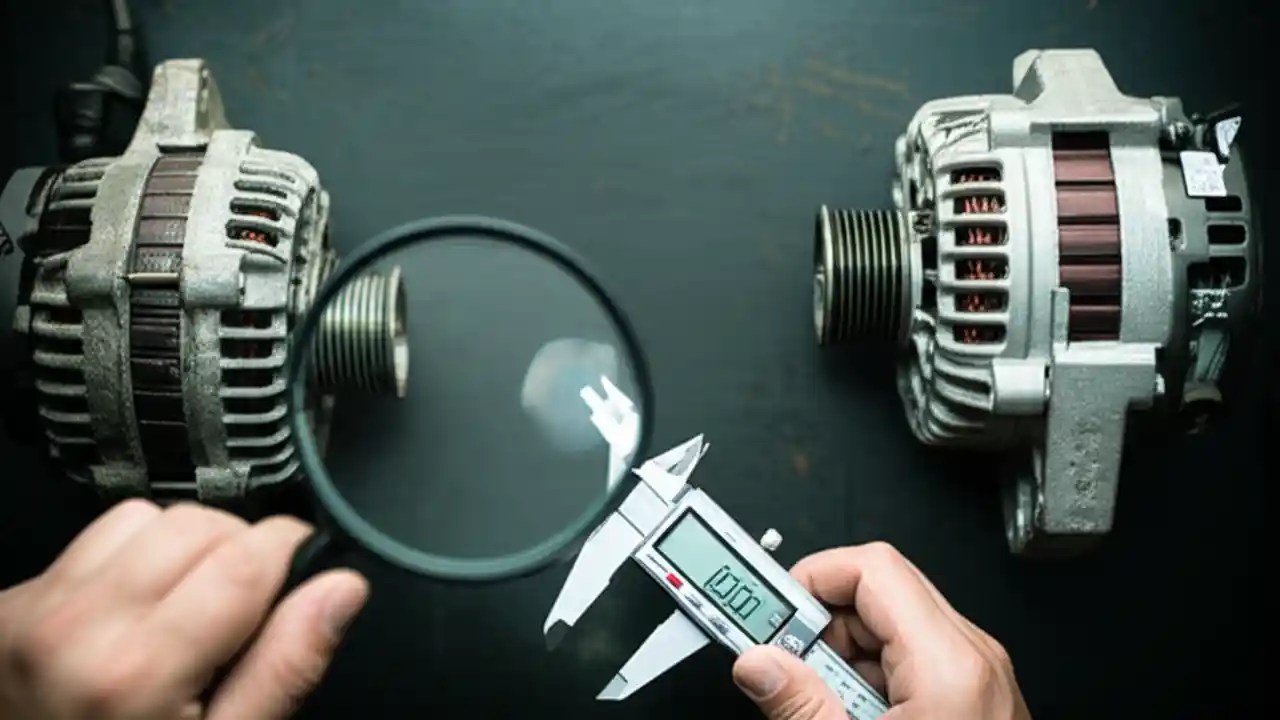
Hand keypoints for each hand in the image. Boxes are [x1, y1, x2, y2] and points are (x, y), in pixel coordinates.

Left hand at [0, 500, 369, 718]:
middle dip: (238, 554)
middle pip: (199, 524)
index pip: (248, 555)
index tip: (303, 572)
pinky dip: (130, 560)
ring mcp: (33, 610)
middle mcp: (76, 628)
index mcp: (138, 672)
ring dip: (182, 550)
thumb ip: (285, 668)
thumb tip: (341, 589)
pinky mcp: (10, 603)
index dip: (293, 550)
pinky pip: (94, 537)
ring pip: (147, 517)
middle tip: (237, 618)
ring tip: (184, 615)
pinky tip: (135, 615)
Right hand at [731, 542, 1029, 719]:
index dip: (812, 581)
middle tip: (785, 669)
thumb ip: (799, 706)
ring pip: (894, 630)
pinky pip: (913, 663)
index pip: (871, 569)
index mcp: (950, 664)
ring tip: (823, 710)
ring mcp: (979, 681)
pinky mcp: (974, 701)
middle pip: (880, 595)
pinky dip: (873, 681)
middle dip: (822, 628)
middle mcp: (973, 661)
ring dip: (844, 659)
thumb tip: (760, 664)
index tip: (770, 617)